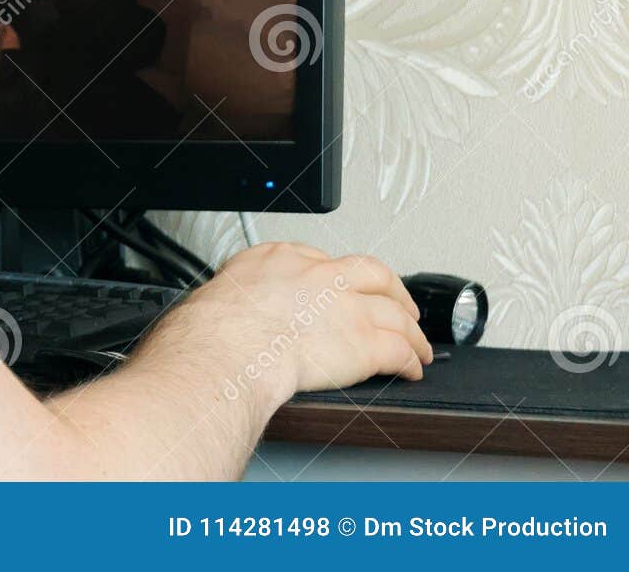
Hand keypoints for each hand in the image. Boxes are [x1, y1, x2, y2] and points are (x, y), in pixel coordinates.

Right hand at [150, 241, 433, 409]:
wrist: (227, 348)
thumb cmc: (209, 331)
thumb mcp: (216, 296)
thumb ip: (235, 301)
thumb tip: (221, 319)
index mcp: (278, 259)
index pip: (321, 260)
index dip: (338, 277)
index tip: (340, 289)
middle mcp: (319, 275)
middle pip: (371, 273)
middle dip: (390, 290)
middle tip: (399, 304)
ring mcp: (346, 306)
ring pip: (395, 312)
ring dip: (411, 330)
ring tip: (418, 345)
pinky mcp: (364, 342)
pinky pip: (399, 350)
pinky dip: (410, 360)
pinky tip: (412, 368)